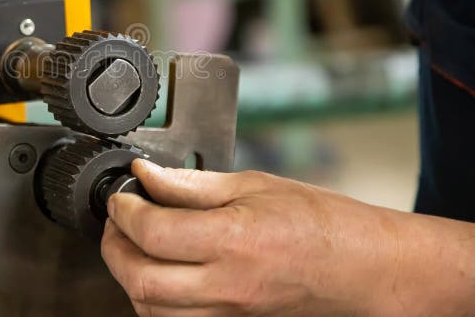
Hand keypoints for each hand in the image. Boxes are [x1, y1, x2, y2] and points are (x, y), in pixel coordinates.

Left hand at [102, 160, 474, 315]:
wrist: (364, 268)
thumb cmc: (322, 223)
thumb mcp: (255, 186)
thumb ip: (192, 184)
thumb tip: (147, 175)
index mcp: (234, 242)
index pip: (153, 233)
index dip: (124, 211)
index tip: (122, 195)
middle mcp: (228, 286)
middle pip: (140, 280)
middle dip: (115, 247)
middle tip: (117, 221)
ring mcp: (229, 313)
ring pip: (150, 309)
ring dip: (129, 275)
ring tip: (134, 244)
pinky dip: (153, 299)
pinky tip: (159, 271)